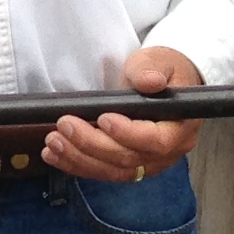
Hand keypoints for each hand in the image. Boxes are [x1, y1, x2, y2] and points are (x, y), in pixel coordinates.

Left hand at [43, 44, 203, 184]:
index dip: (127, 133)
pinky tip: (54, 155)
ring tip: (53, 142)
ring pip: (112, 170)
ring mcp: (148, 163)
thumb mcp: (158, 62)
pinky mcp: (128, 166)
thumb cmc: (162, 72)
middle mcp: (168, 152)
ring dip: (78, 158)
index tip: (103, 118)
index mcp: (180, 127)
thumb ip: (151, 70)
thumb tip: (150, 81)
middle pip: (128, 158)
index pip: (155, 140)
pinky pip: (102, 171)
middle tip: (64, 125)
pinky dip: (76, 164)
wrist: (161, 82)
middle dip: (92, 144)